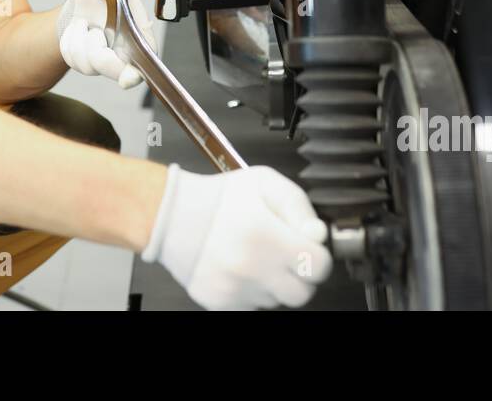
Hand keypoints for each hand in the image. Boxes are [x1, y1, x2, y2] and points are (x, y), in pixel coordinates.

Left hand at [55, 0, 156, 89]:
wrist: (77, 5)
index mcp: (139, 30)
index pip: (146, 56)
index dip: (139, 69)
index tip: (129, 76)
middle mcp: (127, 49)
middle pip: (118, 70)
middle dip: (100, 56)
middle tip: (92, 32)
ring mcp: (107, 60)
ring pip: (89, 63)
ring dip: (79, 40)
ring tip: (84, 23)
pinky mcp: (88, 65)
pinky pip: (73, 59)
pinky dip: (69, 42)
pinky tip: (77, 31)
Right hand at [141, 164, 332, 309]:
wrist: (173, 217)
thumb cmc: (219, 199)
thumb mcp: (264, 184)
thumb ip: (298, 206)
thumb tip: (318, 235)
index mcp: (265, 235)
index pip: (319, 266)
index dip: (316, 254)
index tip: (305, 246)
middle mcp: (251, 268)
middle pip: (302, 293)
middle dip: (299, 275)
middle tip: (283, 255)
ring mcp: (236, 291)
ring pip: (277, 300)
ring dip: (274, 282)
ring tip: (256, 257)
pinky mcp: (223, 304)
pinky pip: (254, 306)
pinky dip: (253, 291)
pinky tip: (242, 270)